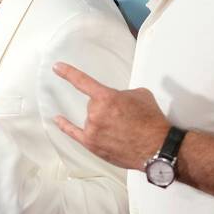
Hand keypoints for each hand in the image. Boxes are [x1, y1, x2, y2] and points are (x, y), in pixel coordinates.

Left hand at [51, 61, 167, 169]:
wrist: (156, 147)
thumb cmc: (151, 122)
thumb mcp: (140, 95)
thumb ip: (121, 94)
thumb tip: (116, 101)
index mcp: (107, 97)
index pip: (83, 81)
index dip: (68, 73)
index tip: (57, 67)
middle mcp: (96, 113)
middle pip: (94, 105)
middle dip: (107, 109)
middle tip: (125, 118)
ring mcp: (92, 129)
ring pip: (92, 119)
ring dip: (104, 122)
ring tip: (122, 131)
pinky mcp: (91, 144)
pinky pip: (74, 132)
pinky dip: (65, 125)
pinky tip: (58, 119)